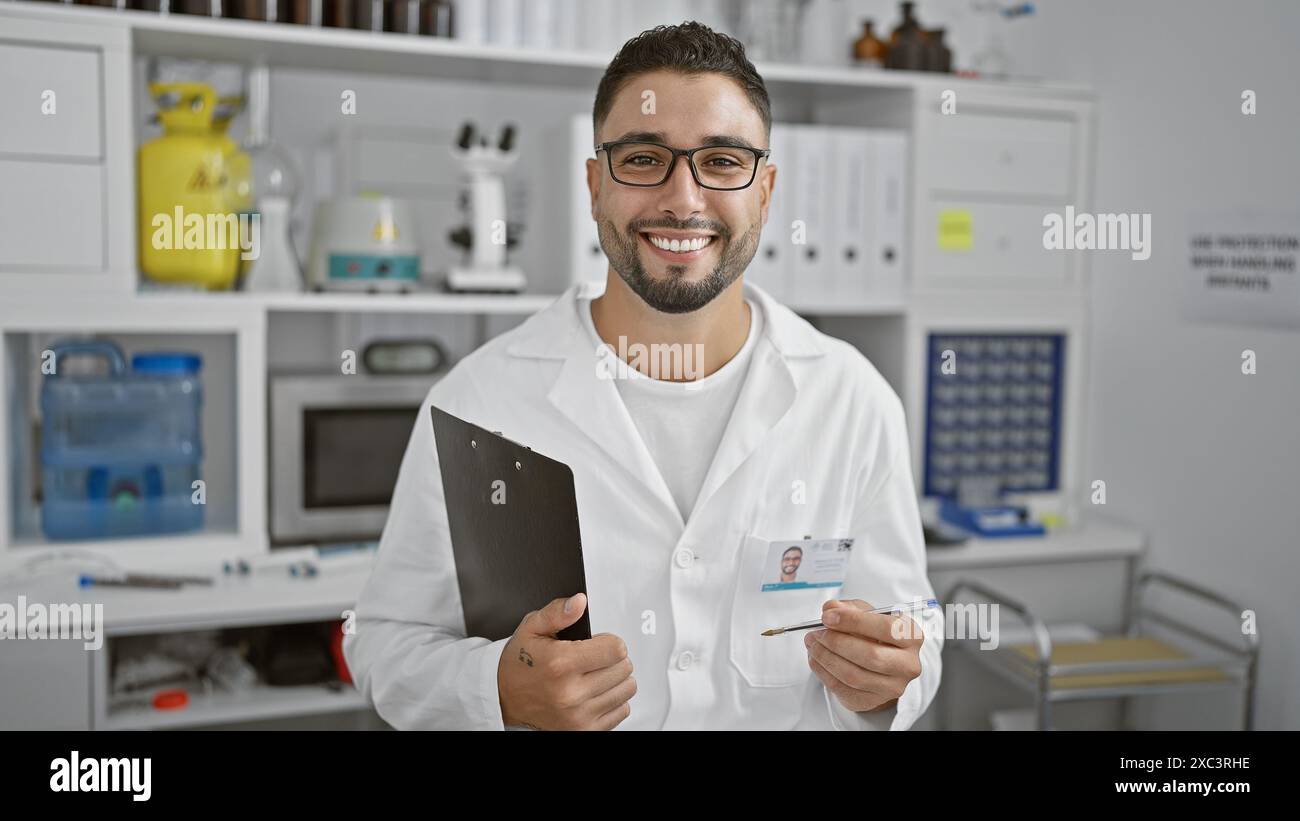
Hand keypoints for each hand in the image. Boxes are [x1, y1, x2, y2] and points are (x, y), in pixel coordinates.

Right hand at [497, 593, 635, 729]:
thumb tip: (579, 602)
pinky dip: (614, 700)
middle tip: (594, 659)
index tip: (598, 643)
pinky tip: (595, 693)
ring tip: (595, 675)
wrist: (503, 699)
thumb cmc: (519, 663)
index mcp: (560, 664)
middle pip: (624, 668)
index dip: (609, 641)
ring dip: (616, 679)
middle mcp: (570, 693)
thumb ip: (557, 613)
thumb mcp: (531, 629)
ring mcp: (578, 716)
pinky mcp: (584, 731)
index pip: (616, 649)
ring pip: (626, 689)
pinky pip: (622, 710)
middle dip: (613, 659)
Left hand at [805, 598, 923, 713]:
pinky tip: (815, 659)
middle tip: (816, 633)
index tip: (827, 617)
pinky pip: (842, 689)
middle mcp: (908, 665)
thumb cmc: (875, 633)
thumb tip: (831, 608)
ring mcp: (893, 687)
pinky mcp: (873, 701)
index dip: (853, 621)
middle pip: (871, 656)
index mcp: (912, 637)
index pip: (886, 628)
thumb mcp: (866, 613)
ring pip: (853, 675)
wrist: (881, 662)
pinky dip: (823, 672)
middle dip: (837, 642)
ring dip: (826, 658)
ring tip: (812, 644)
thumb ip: (850, 607)